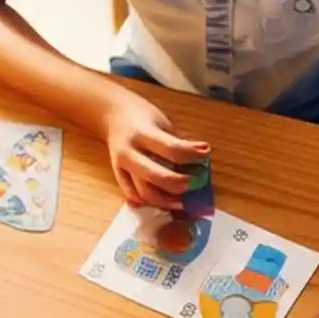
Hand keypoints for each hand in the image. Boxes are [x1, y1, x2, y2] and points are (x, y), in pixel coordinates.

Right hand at [101, 95, 209, 209]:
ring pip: (143, 192)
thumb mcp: (162, 123)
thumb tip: (199, 163)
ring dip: (166, 200)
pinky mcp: (119, 176)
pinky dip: (149, 202)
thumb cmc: (142, 117)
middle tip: (195, 183)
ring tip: (182, 200)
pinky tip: (163, 201)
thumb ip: (177, 143)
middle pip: (156, 176)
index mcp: (142, 133)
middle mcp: (130, 152)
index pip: (172, 148)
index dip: (192, 154)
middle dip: (178, 183)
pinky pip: (133, 196)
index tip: (206, 153)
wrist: (112, 115)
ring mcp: (122, 167)